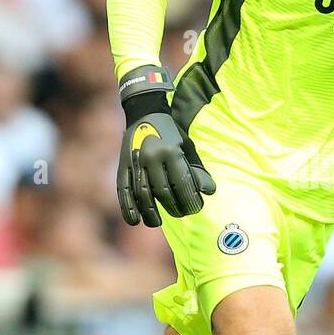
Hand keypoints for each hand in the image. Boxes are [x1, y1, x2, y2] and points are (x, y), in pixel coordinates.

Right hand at [116, 66, 214, 226]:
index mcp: (171, 151)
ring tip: (156, 222)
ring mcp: (135, 161)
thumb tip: (210, 191)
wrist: (144, 112)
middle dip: (174, 207)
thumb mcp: (187, 146)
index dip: (190, 199)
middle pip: (163, 192)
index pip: (182, 183)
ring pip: (143, 194)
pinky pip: (124, 190)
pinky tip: (134, 220)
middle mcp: (152, 157)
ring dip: (150, 213)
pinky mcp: (123, 165)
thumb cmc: (171, 132)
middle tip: (180, 213)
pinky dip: (128, 207)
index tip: (195, 208)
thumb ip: (196, 169)